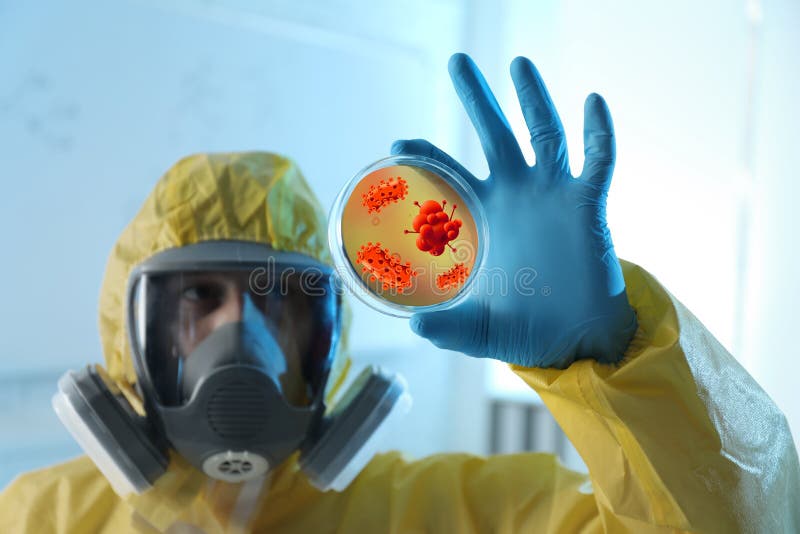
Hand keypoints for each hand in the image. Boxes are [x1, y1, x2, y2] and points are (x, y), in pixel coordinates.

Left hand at [392, 53, 636, 367]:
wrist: (577, 340)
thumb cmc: (524, 329)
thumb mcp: (476, 329)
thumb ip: (447, 328)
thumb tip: (413, 328)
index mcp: (482, 217)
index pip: (448, 175)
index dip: (424, 157)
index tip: (397, 145)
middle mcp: (515, 195)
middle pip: (493, 134)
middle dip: (476, 98)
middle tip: (456, 63)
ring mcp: (552, 195)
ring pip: (544, 133)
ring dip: (534, 97)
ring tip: (517, 62)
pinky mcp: (588, 204)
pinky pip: (598, 160)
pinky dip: (598, 132)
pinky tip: (592, 101)